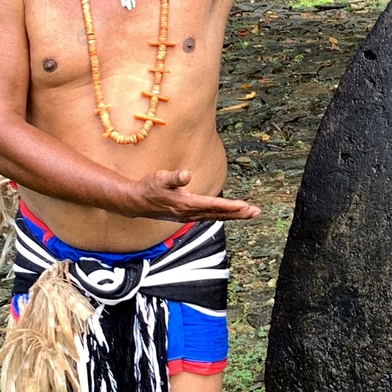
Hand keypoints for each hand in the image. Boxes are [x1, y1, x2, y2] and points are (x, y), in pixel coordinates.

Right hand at [123, 169, 260, 221]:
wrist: (136, 203)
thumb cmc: (148, 188)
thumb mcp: (159, 178)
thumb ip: (174, 177)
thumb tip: (186, 175)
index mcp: (185, 204)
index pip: (213, 205)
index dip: (230, 206)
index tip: (245, 206)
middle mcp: (189, 213)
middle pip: (219, 214)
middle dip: (239, 213)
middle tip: (256, 212)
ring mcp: (189, 216)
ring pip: (216, 217)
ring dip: (233, 215)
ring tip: (249, 213)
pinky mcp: (187, 216)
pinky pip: (209, 216)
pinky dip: (222, 215)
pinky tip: (230, 213)